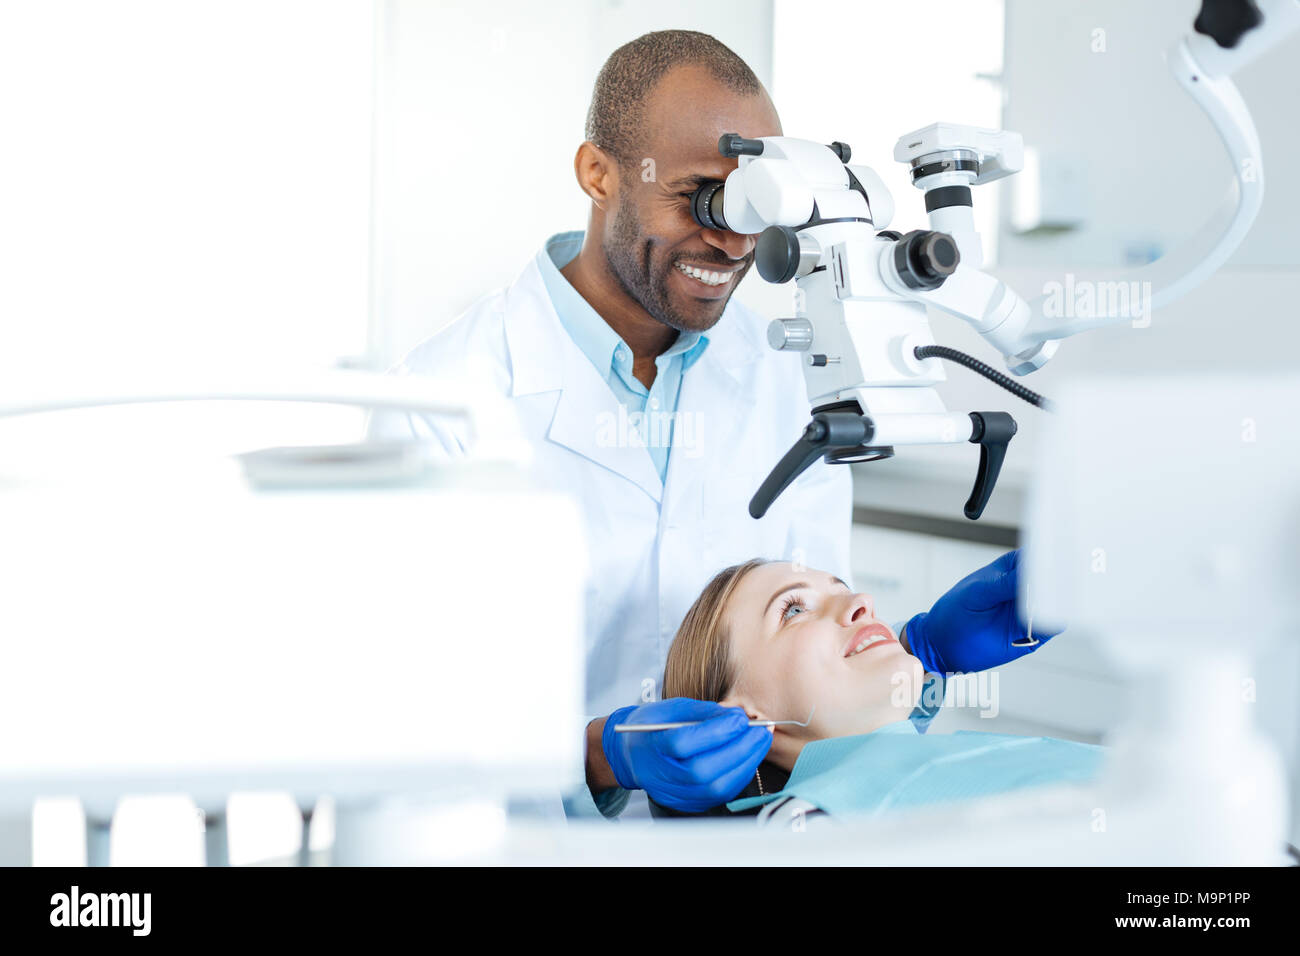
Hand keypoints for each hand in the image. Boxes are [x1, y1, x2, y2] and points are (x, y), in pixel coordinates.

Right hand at [601, 698, 772, 812]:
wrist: (632, 753)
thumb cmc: (653, 726)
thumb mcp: (673, 708)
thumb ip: (704, 712)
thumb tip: (736, 717)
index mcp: (652, 745)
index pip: (685, 743)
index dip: (717, 731)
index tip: (741, 719)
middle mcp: (661, 774)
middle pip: (704, 770)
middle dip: (740, 749)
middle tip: (762, 731)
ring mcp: (674, 793)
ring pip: (716, 788)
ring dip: (745, 764)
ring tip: (759, 742)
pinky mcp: (687, 803)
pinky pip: (719, 795)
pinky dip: (738, 776)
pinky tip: (748, 758)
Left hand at [903, 549, 1062, 674]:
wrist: (945, 644)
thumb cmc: (956, 611)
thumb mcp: (977, 592)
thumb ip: (1005, 583)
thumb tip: (1032, 574)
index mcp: (1014, 567)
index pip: (1039, 556)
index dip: (1048, 557)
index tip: (1050, 562)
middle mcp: (1028, 587)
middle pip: (1053, 580)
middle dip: (1057, 580)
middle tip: (1052, 584)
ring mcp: (1033, 610)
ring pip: (1057, 603)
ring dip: (1057, 602)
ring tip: (1046, 602)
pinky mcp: (1035, 634)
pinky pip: (1052, 626)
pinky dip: (1053, 623)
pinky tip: (1043, 620)